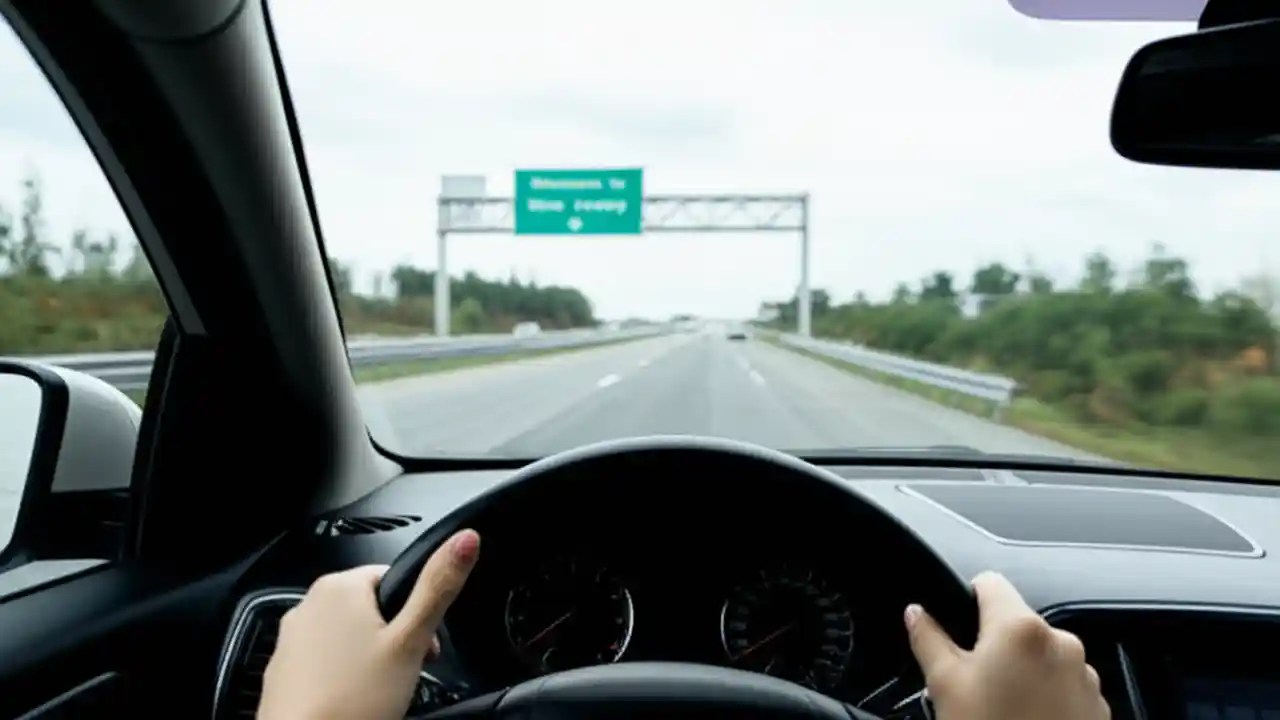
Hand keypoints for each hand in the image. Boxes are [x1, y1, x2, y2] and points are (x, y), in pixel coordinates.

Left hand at [257, 529, 480, 719]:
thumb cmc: (355, 698)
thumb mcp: (410, 641)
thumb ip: (438, 587)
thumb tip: (465, 539)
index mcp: (340, 587)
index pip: (393, 580)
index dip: (416, 613)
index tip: (422, 646)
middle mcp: (308, 605)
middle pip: (369, 610)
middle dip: (393, 639)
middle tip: (404, 672)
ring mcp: (290, 639)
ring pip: (346, 638)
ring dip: (368, 658)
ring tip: (378, 691)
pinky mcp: (282, 670)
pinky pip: (323, 663)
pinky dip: (341, 677)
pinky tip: (352, 700)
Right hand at [905, 571, 1108, 719]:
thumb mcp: (945, 686)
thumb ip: (928, 638)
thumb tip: (916, 613)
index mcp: (1020, 628)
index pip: (990, 582)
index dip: (967, 600)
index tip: (957, 627)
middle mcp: (1061, 643)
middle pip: (1016, 623)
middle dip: (993, 645)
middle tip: (972, 682)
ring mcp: (1084, 675)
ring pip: (1041, 655)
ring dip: (1022, 671)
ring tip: (1001, 708)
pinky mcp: (1096, 705)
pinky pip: (1064, 684)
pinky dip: (1045, 695)